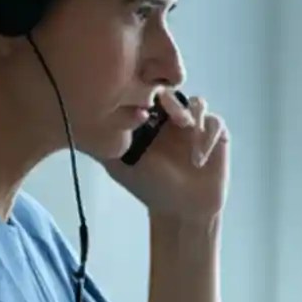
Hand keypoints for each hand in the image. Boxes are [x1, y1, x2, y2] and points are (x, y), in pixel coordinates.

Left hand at [101, 91, 229, 224]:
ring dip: (191, 113)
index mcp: (151, 119)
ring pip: (197, 103)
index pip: (148, 93)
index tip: (142, 106)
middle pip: (173, 92)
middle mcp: (173, 118)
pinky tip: (198, 159)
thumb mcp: (120, 165)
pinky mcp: (216, 135)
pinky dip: (207, 137)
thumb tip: (85, 121)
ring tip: (185, 127)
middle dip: (170, 99)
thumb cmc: (151, 187)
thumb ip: (108, 143)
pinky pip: (215, 123)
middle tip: (167, 111)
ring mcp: (196, 125)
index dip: (146, 94)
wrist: (182, 209)